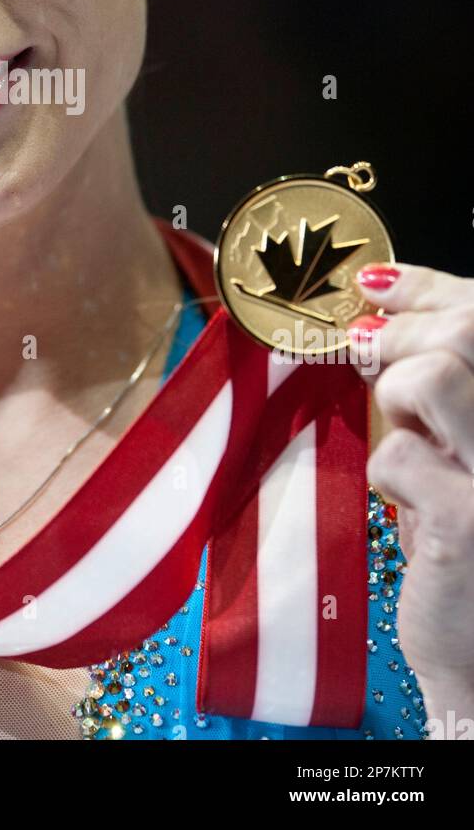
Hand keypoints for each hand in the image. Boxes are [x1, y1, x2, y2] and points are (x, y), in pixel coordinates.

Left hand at [347, 261, 473, 734]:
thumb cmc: (466, 546)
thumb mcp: (461, 452)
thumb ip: (438, 388)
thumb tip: (375, 316)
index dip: (427, 287)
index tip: (375, 282)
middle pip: (465, 332)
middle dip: (399, 334)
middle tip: (366, 357)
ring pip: (439, 375)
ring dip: (398, 398)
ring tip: (405, 437)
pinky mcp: (469, 523)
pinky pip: (399, 455)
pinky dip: (386, 473)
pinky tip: (405, 505)